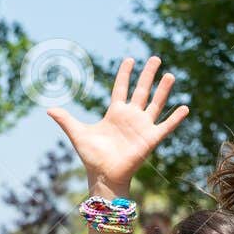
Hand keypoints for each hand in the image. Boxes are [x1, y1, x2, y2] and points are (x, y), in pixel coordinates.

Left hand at [47, 55, 188, 191]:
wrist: (104, 175)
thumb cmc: (92, 157)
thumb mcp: (77, 133)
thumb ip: (65, 119)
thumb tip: (48, 109)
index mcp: (114, 113)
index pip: (121, 88)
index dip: (125, 74)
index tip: (130, 59)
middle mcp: (130, 117)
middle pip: (141, 90)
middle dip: (148, 75)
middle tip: (155, 58)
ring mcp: (142, 127)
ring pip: (155, 104)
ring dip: (163, 90)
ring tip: (170, 75)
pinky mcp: (150, 139)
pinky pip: (166, 126)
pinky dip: (175, 118)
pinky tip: (185, 107)